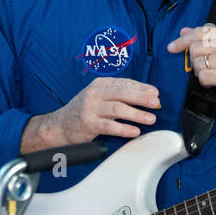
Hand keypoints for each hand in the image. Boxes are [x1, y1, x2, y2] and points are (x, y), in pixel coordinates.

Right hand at [22, 76, 159, 150]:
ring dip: (137, 114)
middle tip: (155, 103)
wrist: (60, 125)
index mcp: (99, 84)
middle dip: (142, 98)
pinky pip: (109, 126)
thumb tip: (145, 96)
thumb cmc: (83, 111)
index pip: (124, 83)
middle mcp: (94, 94)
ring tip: (150, 118)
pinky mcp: (88, 124)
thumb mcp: (97, 97)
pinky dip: (124, 128)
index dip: (141, 87)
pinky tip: (134, 131)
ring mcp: (90, 109)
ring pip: (118, 109)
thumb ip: (117, 94)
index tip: (155, 93)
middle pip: (122, 93)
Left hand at [167, 23, 215, 112]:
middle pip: (194, 48)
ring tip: (213, 75)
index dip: (182, 40)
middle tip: (206, 68)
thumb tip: (184, 30)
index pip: (199, 32)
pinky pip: (202, 77)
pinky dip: (205, 83)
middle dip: (195, 61)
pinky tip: (215, 83)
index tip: (172, 47)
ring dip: (201, 72)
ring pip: (197, 63)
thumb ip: (207, 39)